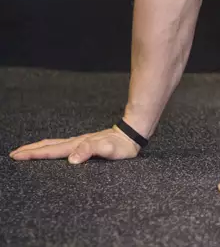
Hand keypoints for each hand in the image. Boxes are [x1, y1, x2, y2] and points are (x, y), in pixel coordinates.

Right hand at [9, 127, 140, 162]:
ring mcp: (80, 142)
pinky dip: (50, 147)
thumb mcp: (109, 150)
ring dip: (38, 147)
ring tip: (25, 151)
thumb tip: (72, 159)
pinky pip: (62, 145)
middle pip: (48, 146)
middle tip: (13, 154)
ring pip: (54, 144)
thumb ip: (91, 151)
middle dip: (30, 150)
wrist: (132, 134)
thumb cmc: (122, 145)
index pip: (51, 151)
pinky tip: (50, 150)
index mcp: (78, 145)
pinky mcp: (85, 144)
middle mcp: (76, 142)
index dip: (34, 154)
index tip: (17, 156)